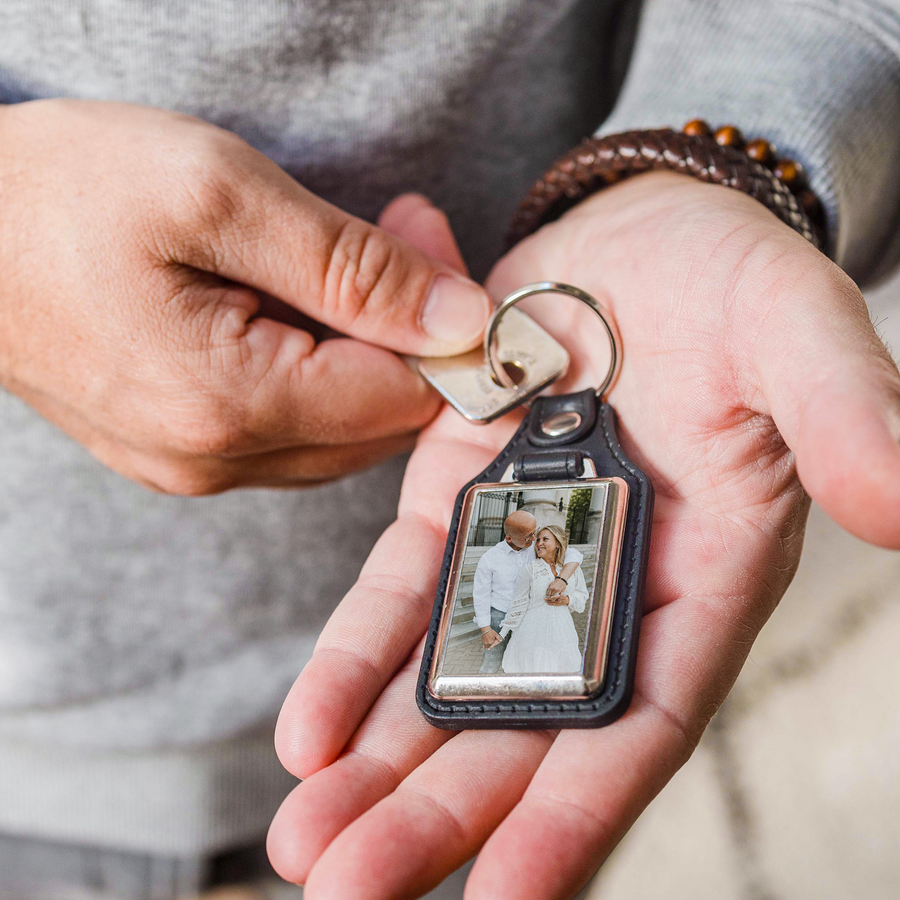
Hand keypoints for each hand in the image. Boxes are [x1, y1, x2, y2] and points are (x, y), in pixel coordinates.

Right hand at [0, 99, 489, 492]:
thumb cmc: (65, 195)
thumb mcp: (222, 196)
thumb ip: (355, 268)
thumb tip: (461, 320)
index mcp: (232, 405)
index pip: (404, 396)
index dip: (441, 324)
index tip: (429, 240)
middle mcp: (216, 460)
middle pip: (379, 421)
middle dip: (410, 332)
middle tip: (397, 234)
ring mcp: (196, 466)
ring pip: (341, 430)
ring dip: (366, 348)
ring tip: (341, 259)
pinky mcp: (183, 451)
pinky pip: (292, 429)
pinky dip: (319, 369)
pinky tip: (297, 304)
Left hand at [269, 177, 899, 898]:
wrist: (638, 232)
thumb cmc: (731, 279)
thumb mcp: (794, 331)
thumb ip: (844, 414)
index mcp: (703, 578)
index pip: (643, 720)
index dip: (579, 812)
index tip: (508, 899)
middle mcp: (608, 588)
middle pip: (523, 727)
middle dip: (440, 813)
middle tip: (344, 891)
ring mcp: (520, 551)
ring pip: (446, 680)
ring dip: (377, 763)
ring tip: (303, 843)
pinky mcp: (453, 503)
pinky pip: (400, 597)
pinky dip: (356, 661)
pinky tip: (306, 731)